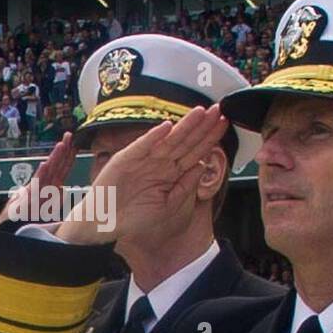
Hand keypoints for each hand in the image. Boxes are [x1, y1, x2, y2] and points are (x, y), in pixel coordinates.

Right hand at [0, 131, 77, 266]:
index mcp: (45, 190)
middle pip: (54, 168)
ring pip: (46, 174)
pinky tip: (45, 165)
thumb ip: (51, 199)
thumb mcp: (40, 210)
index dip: (67, 158)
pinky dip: (40, 175)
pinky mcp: (25, 201)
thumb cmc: (22, 223)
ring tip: (61, 145)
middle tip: (69, 135)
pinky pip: (35, 187)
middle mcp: (39, 189)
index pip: (59, 171)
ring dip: (54, 159)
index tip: (74, 143)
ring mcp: (32, 194)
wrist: (4, 236)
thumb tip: (62, 189)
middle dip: (62, 152)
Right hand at [59, 105, 226, 244]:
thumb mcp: (170, 204)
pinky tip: (167, 127)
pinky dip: (153, 138)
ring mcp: (144, 159)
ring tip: (200, 112)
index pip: (196, 151)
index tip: (225, 124)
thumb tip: (203, 165)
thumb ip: (186, 186)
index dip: (210, 138)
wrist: (107, 223)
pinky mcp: (126, 160)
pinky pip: (142, 147)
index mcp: (172, 172)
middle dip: (203, 126)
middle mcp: (161, 162)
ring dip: (184, 126)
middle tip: (220, 109)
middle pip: (186, 141)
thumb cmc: (137, 216)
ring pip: (169, 140)